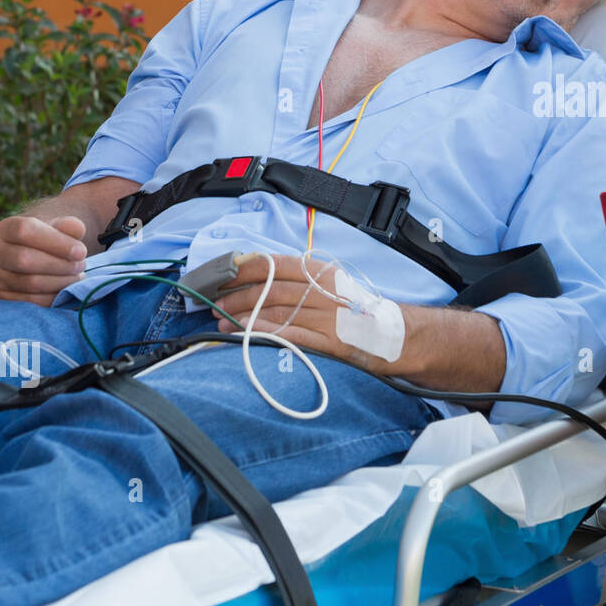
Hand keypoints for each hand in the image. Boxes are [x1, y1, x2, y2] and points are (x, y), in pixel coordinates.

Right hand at [0, 215, 87, 304]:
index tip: (81, 251)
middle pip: (25, 260)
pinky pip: (31, 302)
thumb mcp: (58, 227)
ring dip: (61, 281)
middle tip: (81, 265)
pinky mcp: (1, 297)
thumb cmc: (48, 240)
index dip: (56, 242)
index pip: (25, 231)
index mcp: (6, 229)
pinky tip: (67, 289)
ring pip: (30, 283)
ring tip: (77, 276)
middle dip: (60, 264)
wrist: (31, 256)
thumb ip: (68, 226)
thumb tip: (78, 229)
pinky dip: (54, 297)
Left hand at [213, 254, 397, 371]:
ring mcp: (325, 315)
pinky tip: (245, 334)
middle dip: (237, 296)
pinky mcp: (327, 340)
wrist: (391, 334)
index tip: (222, 276)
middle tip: (215, 303)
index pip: (274, 265)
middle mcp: (322, 290)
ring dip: (243, 316)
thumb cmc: (354, 309)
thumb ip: (301, 278)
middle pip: (269, 289)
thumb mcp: (331, 283)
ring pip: (275, 311)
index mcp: (320, 271)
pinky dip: (264, 332)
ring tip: (221, 322)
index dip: (244, 270)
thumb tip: (258, 275)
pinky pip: (289, 334)